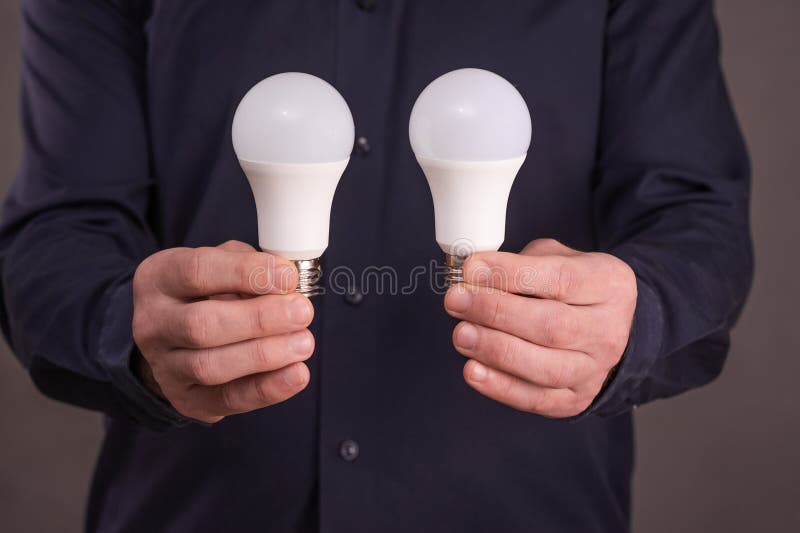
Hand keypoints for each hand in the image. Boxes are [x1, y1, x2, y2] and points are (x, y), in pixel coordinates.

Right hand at [132, 240, 313, 422]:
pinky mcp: (187, 400)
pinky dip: (267, 389)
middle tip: (302, 312)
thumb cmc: (208, 293)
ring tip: (304, 342)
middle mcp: (153, 324)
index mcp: (159, 278)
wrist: (177, 340)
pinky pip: (227, 399)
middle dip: (260, 319)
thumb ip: (249, 266)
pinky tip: (296, 374)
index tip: (288, 276)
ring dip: (264, 355)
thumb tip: (286, 280)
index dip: (246, 273)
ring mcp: (165, 367)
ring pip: (210, 366)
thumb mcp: (221, 264)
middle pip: (202, 324)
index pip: (197, 271)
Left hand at [444, 238, 636, 417]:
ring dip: (495, 350)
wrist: (606, 330)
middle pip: (551, 326)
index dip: (510, 274)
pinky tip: (473, 370)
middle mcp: (607, 331)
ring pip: (545, 368)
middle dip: (496, 312)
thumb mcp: (560, 259)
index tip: (471, 269)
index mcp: (608, 285)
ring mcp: (594, 370)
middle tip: (457, 300)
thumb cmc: (573, 289)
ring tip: (461, 334)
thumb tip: (475, 273)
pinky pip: (536, 399)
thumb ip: (523, 263)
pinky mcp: (574, 399)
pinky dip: (500, 387)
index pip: (559, 279)